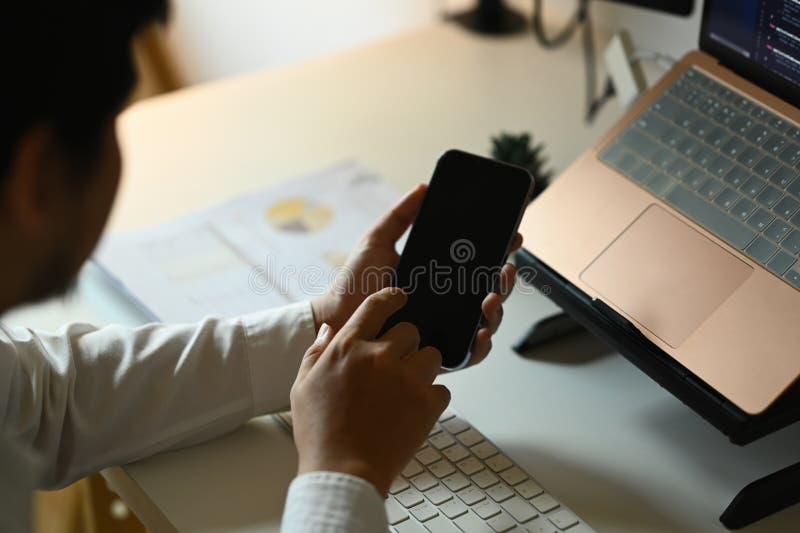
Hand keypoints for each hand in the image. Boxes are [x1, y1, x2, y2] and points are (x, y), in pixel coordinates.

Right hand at [291, 288, 449, 495]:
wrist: (343, 472)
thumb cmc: (319, 432)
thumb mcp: (302, 386)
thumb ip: (316, 353)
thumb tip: (328, 330)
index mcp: (349, 347)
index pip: (377, 305)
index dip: (392, 298)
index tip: (400, 299)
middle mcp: (380, 356)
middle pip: (410, 331)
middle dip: (405, 345)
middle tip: (395, 366)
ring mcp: (407, 379)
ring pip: (432, 355)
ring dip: (422, 368)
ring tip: (406, 389)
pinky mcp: (427, 404)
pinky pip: (442, 389)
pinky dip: (431, 399)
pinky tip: (412, 412)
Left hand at [311, 185, 522, 368]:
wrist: (335, 319)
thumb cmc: (355, 283)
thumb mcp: (377, 241)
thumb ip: (400, 215)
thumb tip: (424, 187)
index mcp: (440, 275)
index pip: (478, 262)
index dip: (500, 250)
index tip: (512, 236)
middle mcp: (448, 302)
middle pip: (490, 290)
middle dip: (505, 280)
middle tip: (504, 269)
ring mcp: (446, 328)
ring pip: (486, 321)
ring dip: (498, 310)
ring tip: (490, 300)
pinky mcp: (439, 355)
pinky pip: (470, 354)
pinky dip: (482, 346)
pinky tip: (480, 334)